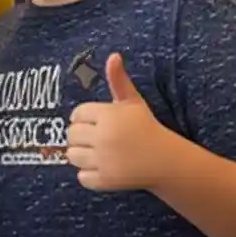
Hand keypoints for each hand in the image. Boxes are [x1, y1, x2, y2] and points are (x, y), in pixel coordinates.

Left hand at [67, 54, 177, 191]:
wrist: (164, 160)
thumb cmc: (145, 127)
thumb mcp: (132, 102)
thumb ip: (118, 80)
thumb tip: (113, 55)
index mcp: (108, 115)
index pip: (77, 114)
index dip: (86, 119)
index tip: (99, 123)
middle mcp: (103, 137)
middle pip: (71, 135)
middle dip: (82, 136)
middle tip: (99, 139)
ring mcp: (104, 160)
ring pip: (72, 156)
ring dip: (82, 155)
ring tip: (99, 153)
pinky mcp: (105, 180)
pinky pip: (81, 177)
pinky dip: (90, 175)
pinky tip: (104, 168)